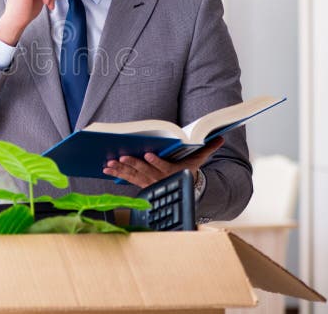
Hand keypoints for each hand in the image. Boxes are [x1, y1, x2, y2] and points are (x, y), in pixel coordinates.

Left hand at [102, 137, 224, 187]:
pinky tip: (106, 169)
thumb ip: (208, 148)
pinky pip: (127, 179)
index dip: (156, 162)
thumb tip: (221, 137)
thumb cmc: (189, 170)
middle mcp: (159, 179)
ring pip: (133, 176)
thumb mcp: (199, 160)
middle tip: (121, 157)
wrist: (184, 188)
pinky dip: (117, 174)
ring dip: (121, 170)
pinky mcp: (141, 184)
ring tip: (109, 164)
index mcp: (173, 172)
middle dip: (132, 164)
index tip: (148, 155)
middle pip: (144, 171)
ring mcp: (149, 182)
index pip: (164, 167)